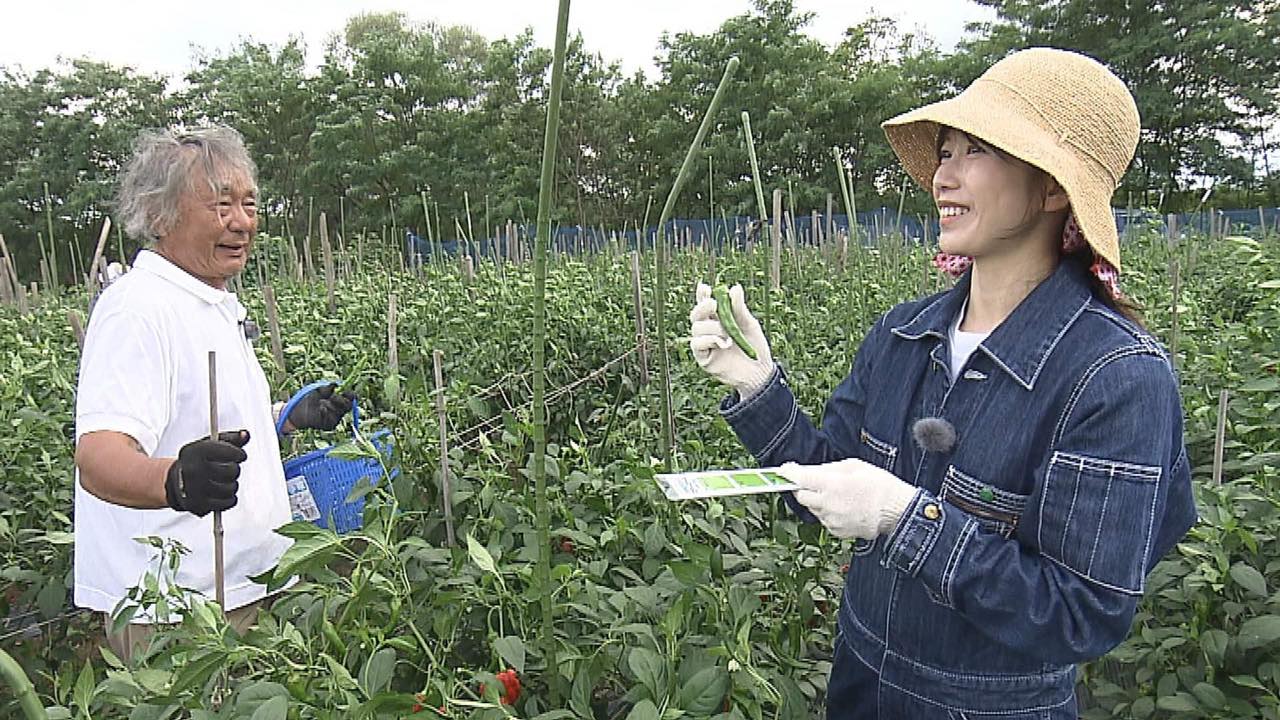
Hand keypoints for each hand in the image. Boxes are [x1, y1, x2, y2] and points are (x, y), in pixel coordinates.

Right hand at [164, 430, 249, 516]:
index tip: (239, 455)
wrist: (175, 481)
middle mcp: (192, 470)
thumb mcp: (210, 444)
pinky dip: (229, 498)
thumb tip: (246, 435)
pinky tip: (221, 492)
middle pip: (232, 470)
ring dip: (232, 485)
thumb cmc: (197, 460)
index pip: (228, 452)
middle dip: (234, 469)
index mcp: (195, 452)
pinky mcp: (198, 505)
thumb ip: (231, 438)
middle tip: (228, 469)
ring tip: (222, 481)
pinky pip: (228, 502)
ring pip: (232, 487)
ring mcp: (194, 489)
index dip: (238, 454)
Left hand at [287, 384, 354, 430]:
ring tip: (321, 403)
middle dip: (341, 400)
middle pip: (348, 406)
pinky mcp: (330, 425)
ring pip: (340, 412)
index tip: (345, 391)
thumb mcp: (317, 391)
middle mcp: (339, 409)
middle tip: (332, 397)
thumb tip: (335, 384)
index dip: (351, 395)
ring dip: (331, 405)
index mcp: (339, 400)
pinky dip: (326, 412)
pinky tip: (321, 409)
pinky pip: (332, 419)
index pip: (351, 398)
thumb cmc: (308, 400)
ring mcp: (335, 418)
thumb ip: (327, 389)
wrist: (298, 412)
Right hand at [689, 282, 773, 399]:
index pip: (705, 305)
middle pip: (696, 315)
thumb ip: (739, 309)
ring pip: (696, 328)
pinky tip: (722, 343)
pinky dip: (708, 340)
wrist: (760, 372)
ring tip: (728, 335)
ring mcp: (705, 345)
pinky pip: (696, 344)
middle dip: (702, 307)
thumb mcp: (749, 324)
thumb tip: (734, 287)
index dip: (702, 295)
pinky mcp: (703, 359)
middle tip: (713, 303)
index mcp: (718, 320)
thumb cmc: (755, 347)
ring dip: (712, 328)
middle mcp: (708, 331)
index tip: (704, 287)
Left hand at [779, 458, 918, 539]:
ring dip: (818, 500)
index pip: (799, 479)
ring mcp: (831, 520)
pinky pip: (824, 519)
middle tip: (816, 481)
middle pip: (801, 496)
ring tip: (839, 494)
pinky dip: (828, 512)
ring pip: (812, 509)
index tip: (784, 470)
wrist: (897, 512)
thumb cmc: (879, 486)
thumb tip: (810, 471)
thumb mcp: (854, 466)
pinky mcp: (836, 532)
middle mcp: (828, 504)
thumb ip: (828, 468)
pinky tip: (844, 506)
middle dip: (804, 488)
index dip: (789, 473)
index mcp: (831, 485)